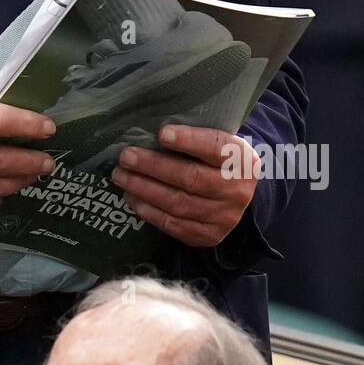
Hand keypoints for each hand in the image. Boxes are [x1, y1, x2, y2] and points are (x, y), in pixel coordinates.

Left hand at [111, 124, 257, 247]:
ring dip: (144, 189)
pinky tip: (132, 197)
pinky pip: (173, 224)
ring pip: (178, 203)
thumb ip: (194, 136)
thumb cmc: (216, 161)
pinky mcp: (208, 235)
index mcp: (242, 160)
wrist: (236, 195)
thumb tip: (149, 129)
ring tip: (121, 175)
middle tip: (126, 156)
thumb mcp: (218, 143)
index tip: (162, 133)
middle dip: (154, 166)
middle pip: (191, 178)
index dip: (190, 140)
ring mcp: (224, 217)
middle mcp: (237, 190)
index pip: (216, 148)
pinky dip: (148, 211)